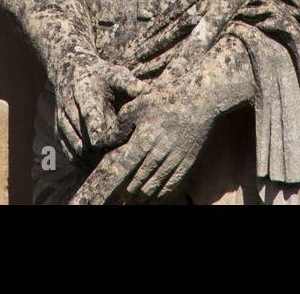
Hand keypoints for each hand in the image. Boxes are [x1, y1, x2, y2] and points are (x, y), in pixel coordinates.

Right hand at [54, 49, 143, 157]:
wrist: (70, 69)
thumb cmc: (100, 74)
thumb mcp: (115, 74)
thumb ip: (129, 84)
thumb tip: (147, 93)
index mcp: (84, 94)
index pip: (91, 118)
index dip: (106, 134)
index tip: (123, 138)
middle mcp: (69, 109)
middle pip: (87, 141)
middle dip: (105, 150)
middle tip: (124, 153)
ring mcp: (62, 122)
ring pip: (78, 151)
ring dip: (95, 159)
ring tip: (114, 159)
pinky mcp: (59, 132)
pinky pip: (70, 154)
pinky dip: (84, 163)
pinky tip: (100, 163)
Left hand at [111, 73, 223, 201]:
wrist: (202, 97)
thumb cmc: (167, 97)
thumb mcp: (137, 104)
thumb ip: (120, 125)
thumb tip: (105, 142)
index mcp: (143, 141)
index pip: (120, 172)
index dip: (107, 188)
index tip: (96, 198)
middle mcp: (158, 155)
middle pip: (135, 186)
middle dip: (122, 196)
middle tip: (111, 201)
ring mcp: (174, 161)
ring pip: (152, 189)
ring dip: (138, 199)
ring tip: (129, 202)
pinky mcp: (187, 162)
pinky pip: (170, 186)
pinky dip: (158, 196)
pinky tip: (152, 198)